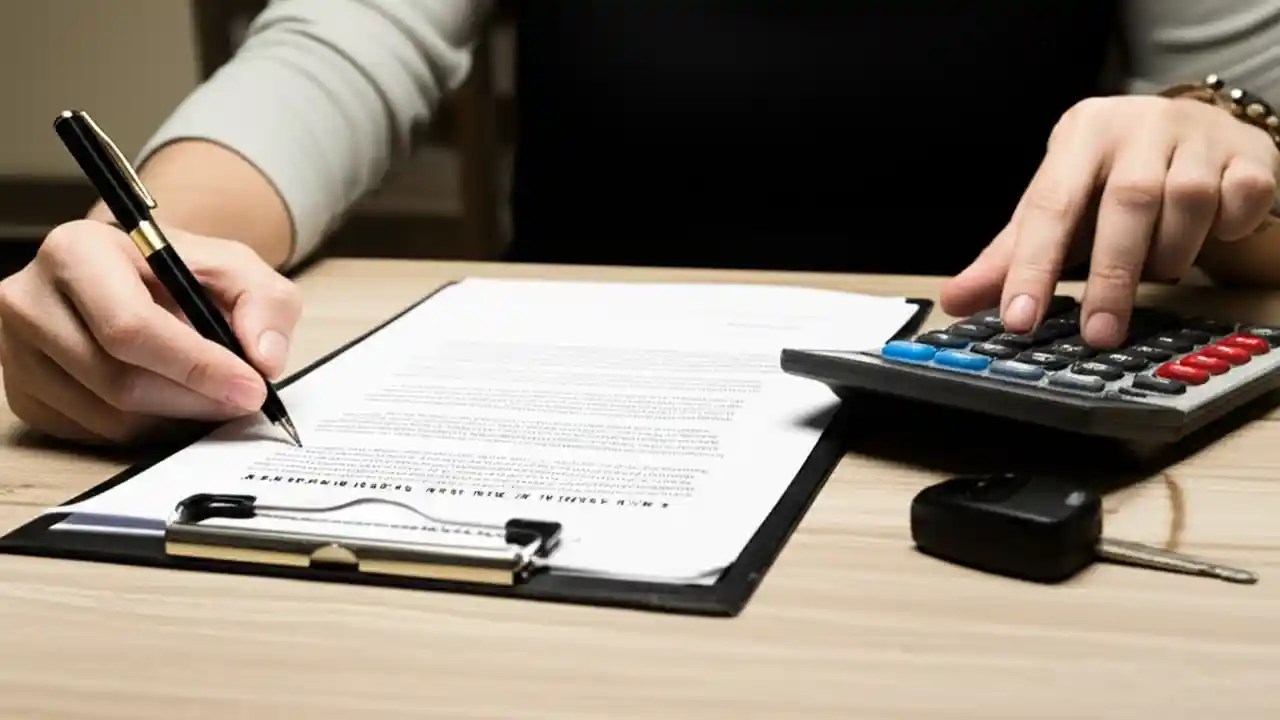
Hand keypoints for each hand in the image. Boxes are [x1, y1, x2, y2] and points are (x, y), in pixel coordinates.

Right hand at [0, 220, 301, 444]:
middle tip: (243, 401)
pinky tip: (175, 404)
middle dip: (195, 399)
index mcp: (76, 252)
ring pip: (109, 416)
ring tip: (214, 399)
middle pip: (119, 380)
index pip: (131, 327)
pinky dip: (149, 431)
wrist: (130, 278)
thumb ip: (264, 302)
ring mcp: (18, 353)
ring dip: (177, 419)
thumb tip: (264, 358)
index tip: (250, 387)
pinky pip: (95, 435)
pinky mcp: (25, 395)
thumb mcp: (234, 267)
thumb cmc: (177, 271)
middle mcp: (30, 300)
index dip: (197, 366)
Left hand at [941, 95, 1279, 346]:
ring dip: (1170, 255)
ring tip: (1159, 270)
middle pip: (1127, 204)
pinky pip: (1242, 199)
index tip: (1019, 320)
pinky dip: (1225, 231)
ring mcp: (1199, 134)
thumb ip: (1008, 257)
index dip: (1032, 266)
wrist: (1192, 134)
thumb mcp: (1057, 210)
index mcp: (1081, 135)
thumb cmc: (1111, 181)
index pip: (1049, 206)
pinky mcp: (1249, 154)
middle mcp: (1139, 125)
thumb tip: (955, 301)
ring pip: (1187, 205)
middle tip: (1098, 336)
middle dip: (1111, 279)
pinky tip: (1210, 238)